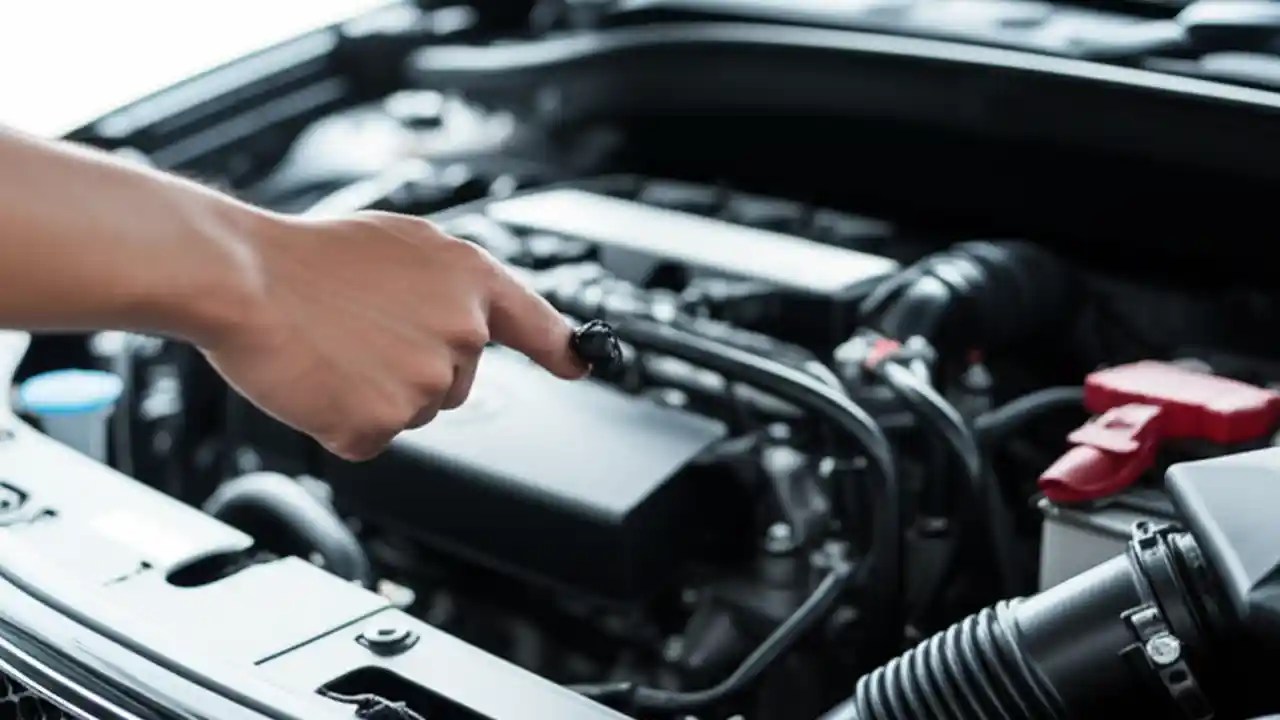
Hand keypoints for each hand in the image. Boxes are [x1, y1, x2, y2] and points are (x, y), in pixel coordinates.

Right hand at [198, 210, 585, 460]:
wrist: (244, 280)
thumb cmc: (307, 258)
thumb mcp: (399, 242)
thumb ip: (448, 283)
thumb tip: (472, 322)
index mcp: (469, 280)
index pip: (535, 323)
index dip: (560, 348)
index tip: (579, 365)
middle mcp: (461, 333)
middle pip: (458, 380)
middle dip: (414, 365)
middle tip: (360, 331)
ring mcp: (425, 383)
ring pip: (415, 411)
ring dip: (377, 394)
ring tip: (335, 348)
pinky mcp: (382, 424)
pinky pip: (371, 438)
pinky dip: (342, 421)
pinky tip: (320, 381)